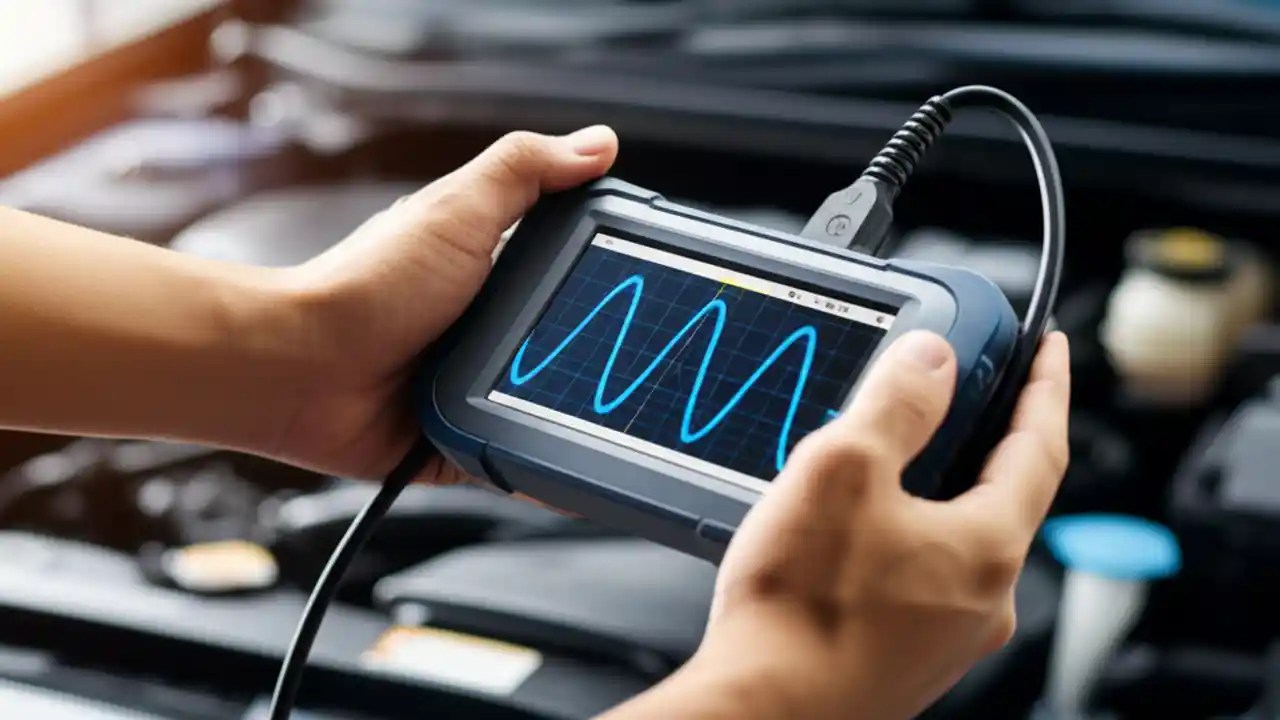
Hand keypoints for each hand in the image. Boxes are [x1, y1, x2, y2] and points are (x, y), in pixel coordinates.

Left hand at [261, 127, 617, 481]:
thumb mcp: (457, 210)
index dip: (606, 276)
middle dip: (592, 356)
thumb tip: (598, 143)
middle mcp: (481, 326)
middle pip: (566, 343)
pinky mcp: (458, 440)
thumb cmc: (365, 286)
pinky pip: (510, 459)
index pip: (568, 269)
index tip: (644, 284)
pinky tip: (557, 466)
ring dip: (564, 412)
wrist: (303, 368)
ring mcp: (470, 385)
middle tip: (625, 362)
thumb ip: (524, 170)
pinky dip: (529, 465)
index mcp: (488, 268)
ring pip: (544, 404)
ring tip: (594, 414)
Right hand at [605, 331, 1069, 719]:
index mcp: (987, 547)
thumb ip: (897, 403)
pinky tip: (852, 538)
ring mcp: (946, 638)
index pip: (1041, 446)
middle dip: (987, 441)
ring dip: (938, 495)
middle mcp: (983, 600)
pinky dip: (903, 542)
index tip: (1050, 350)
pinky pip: (921, 581)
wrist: (763, 713)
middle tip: (966, 396)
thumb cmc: (800, 610)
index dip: (1046, 387)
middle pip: (1003, 497)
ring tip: (890, 462)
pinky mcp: (905, 660)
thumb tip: (934, 359)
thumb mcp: (844, 469)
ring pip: (958, 542)